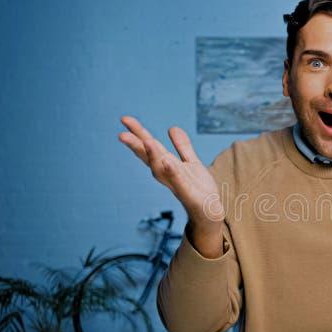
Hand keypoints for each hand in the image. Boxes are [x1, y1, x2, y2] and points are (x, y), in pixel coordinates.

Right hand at [118, 116, 224, 233]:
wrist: (210, 212)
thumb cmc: (198, 189)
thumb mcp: (191, 163)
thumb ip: (182, 147)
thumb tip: (171, 127)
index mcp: (167, 165)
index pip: (150, 147)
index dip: (138, 133)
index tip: (125, 119)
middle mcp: (168, 174)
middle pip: (149, 158)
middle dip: (136, 145)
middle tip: (121, 134)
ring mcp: (177, 184)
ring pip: (161, 169)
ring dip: (153, 156)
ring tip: (147, 141)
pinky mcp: (188, 194)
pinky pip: (179, 182)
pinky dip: (172, 172)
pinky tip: (167, 161)